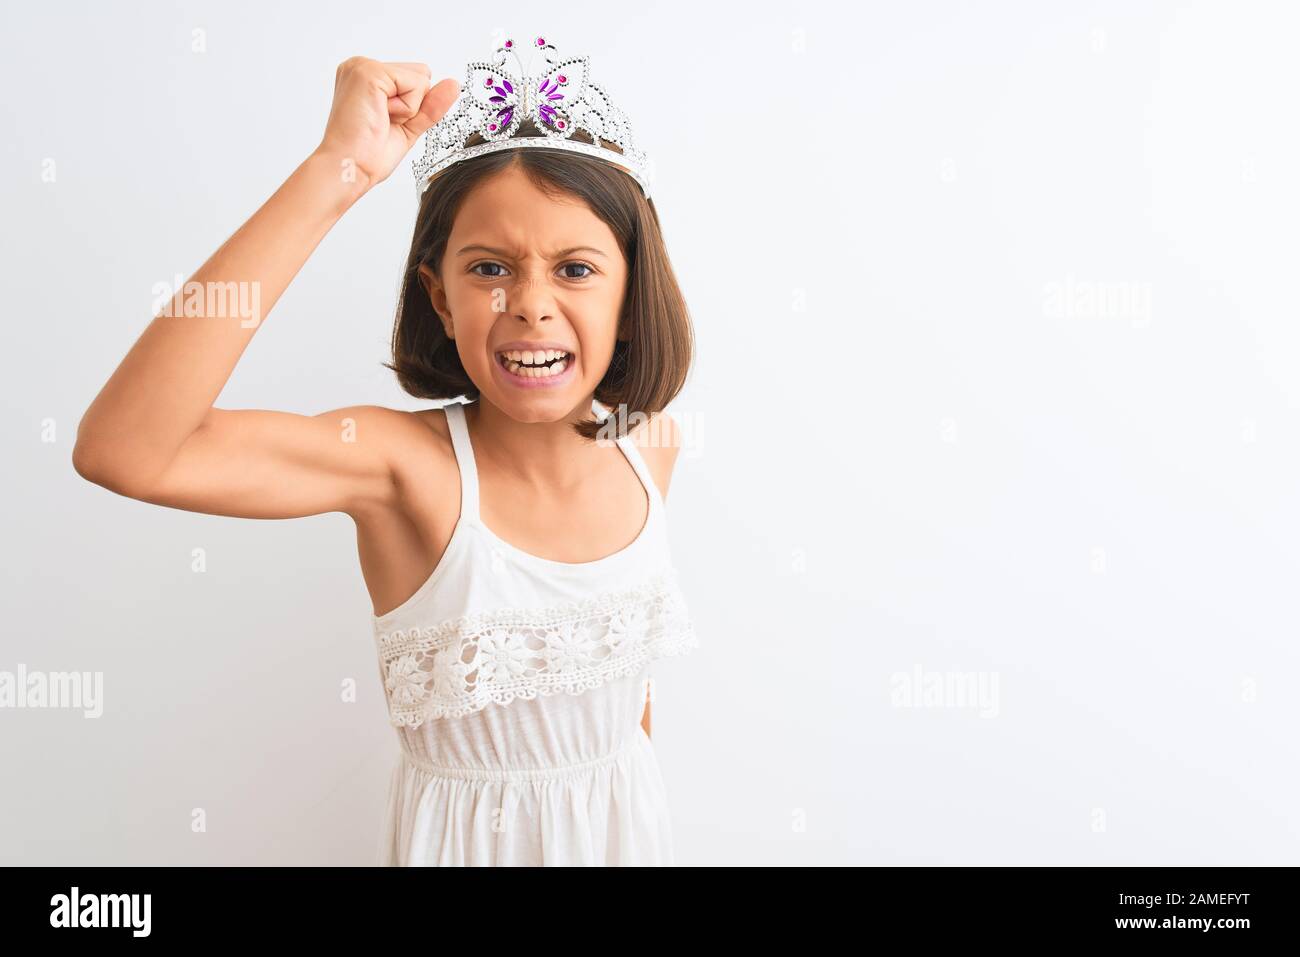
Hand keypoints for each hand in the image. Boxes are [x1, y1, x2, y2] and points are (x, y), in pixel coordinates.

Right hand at [315, 56, 458, 192]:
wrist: (350, 168)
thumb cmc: (369, 153)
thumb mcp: (409, 125)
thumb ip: (430, 104)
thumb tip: (454, 84)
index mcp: (367, 76)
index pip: (415, 79)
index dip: (412, 107)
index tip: (384, 123)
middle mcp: (362, 65)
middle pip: (421, 75)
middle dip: (412, 106)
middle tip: (383, 123)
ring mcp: (364, 66)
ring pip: (420, 79)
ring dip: (409, 109)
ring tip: (380, 120)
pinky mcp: (370, 72)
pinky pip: (416, 84)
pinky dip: (406, 109)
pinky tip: (381, 117)